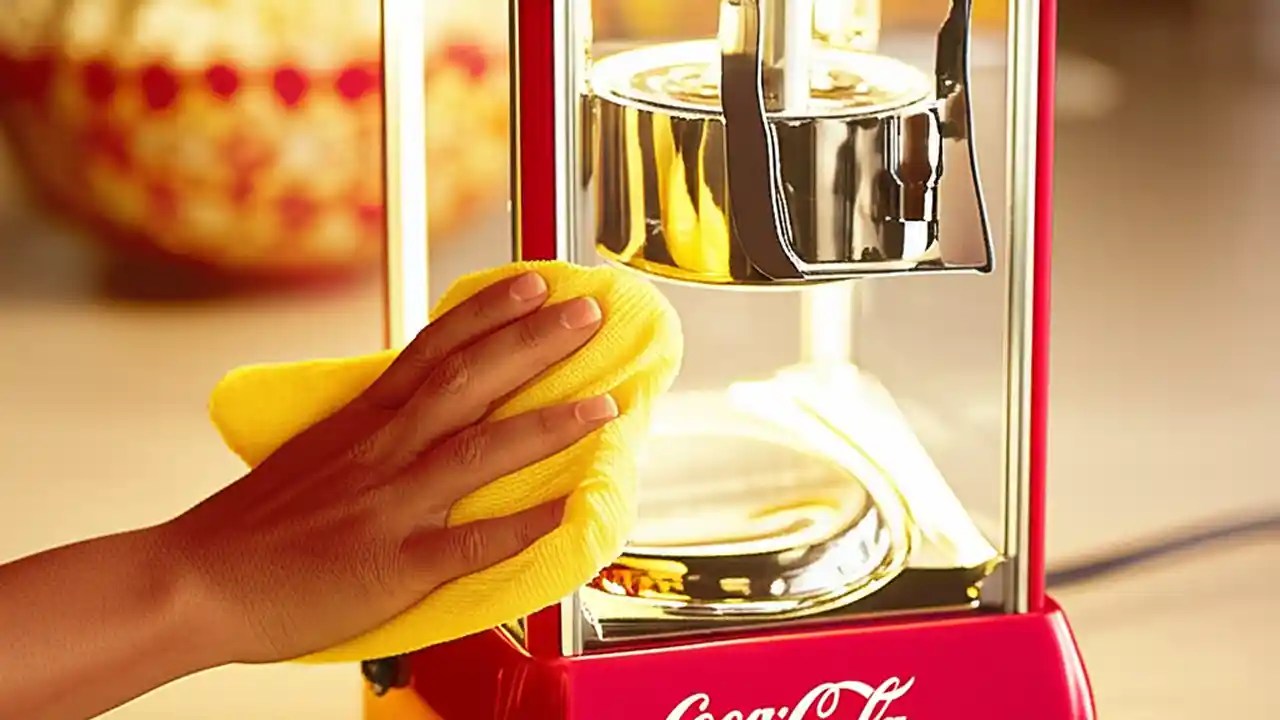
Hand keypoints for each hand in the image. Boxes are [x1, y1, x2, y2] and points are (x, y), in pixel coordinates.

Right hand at [161, 270, 613, 663]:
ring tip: (603, 406)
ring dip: (548, 425)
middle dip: (534, 344)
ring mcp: (392, 504)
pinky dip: (519, 528)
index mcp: (365, 421)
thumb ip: (377, 427)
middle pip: (469, 382)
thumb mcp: (319, 450)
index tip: (535, 285)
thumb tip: (428, 407)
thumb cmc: (259, 521)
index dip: (490, 313)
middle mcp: (384, 450)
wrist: (198, 580)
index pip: (436, 349)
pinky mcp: (395, 563)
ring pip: (481, 451)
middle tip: (588, 316)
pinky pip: (469, 544)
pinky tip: (565, 514)